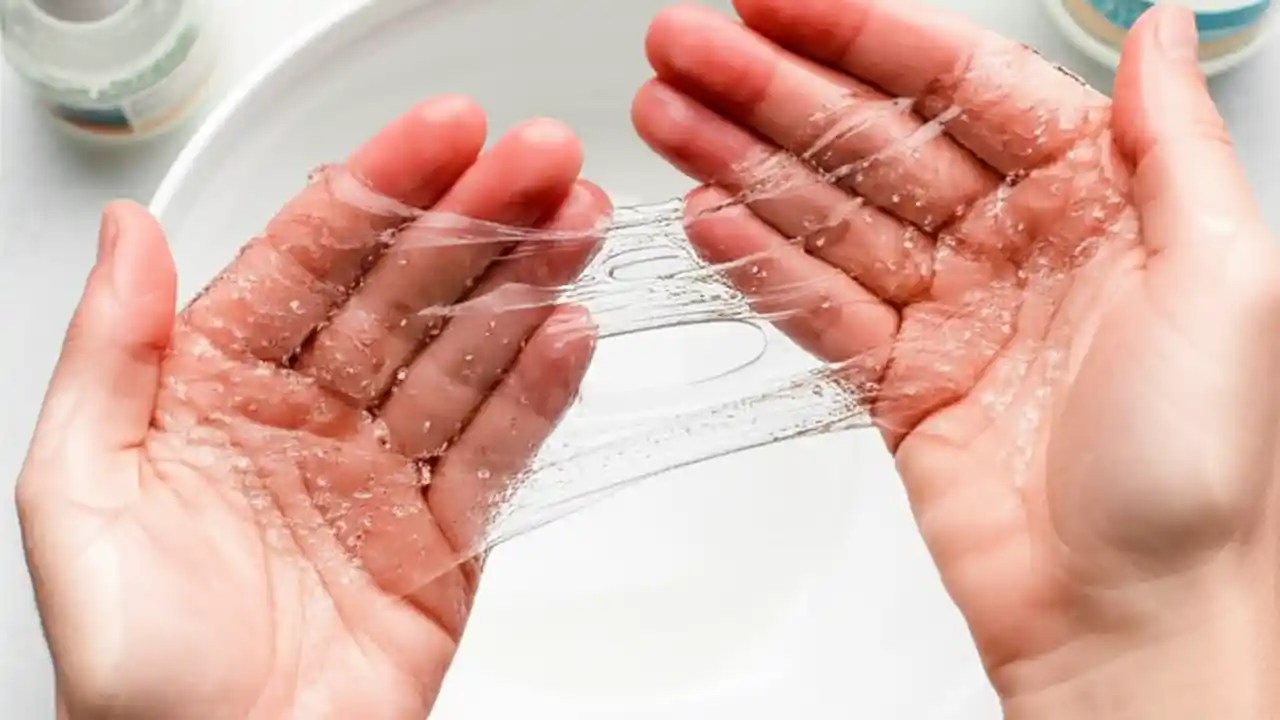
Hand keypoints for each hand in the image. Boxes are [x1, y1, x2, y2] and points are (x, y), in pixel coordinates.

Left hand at [17, 96, 608, 718]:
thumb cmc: (136, 675)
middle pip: (406, 295)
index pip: (309, 262)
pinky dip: (540, 396)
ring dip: (525, 285)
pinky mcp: (447, 539)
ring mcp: (385, 476)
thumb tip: (132, 234)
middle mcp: (309, 419)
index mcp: (217, 392)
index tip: (444, 134)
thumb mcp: (78, 495)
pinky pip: (498, 453)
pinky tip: (570, 332)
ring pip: (465, 359)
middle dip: (477, 220)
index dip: (379, 188)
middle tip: (544, 160)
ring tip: (579, 221)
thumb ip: (108, 356)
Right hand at [634, 2, 1279, 715]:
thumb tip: (1156, 28)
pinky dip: (761, 264)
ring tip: (664, 116)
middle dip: (772, 90)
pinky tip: (707, 219)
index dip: (861, 35)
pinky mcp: (901, 383)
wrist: (1131, 622)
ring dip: (742, 163)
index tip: (776, 3)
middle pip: (874, 142)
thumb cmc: (1197, 473)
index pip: (962, 84)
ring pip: (830, 216)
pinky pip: (820, 306)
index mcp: (1099, 200)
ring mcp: (951, 313)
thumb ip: (1175, 146)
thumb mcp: (1228, 281)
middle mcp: (1019, 246)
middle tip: (682, 49)